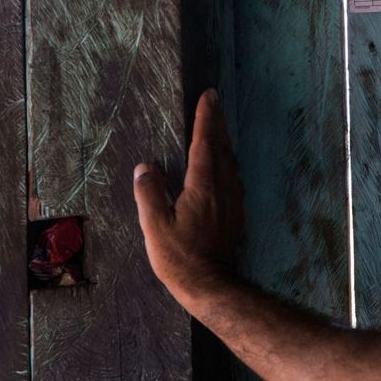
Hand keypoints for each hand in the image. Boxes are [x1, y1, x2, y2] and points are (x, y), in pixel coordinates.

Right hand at [133, 89, 243, 303]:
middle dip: (217, 121)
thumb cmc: (179, 257)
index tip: (208, 96)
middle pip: (221, 146)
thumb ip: (150, 193)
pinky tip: (222, 163)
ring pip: (229, 160)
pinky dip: (226, 160)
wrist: (210, 284)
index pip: (205, 142)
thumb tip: (145, 167)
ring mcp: (233, 200)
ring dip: (223, 140)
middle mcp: (223, 187)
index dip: (206, 118)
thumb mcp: (154, 226)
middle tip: (214, 100)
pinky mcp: (235, 212)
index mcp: (203, 186)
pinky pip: (232, 176)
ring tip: (216, 126)